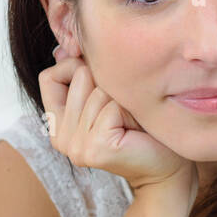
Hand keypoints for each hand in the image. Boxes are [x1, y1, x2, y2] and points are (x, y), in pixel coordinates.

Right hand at [40, 45, 198, 196]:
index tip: (102, 82)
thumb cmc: (143, 129)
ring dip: (124, 99)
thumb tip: (65, 47)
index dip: (74, 68)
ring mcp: (74, 146)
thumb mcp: (109, 96)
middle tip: (125, 112)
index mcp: (57, 125)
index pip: (49, 77)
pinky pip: (111, 107)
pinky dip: (131, 112)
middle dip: (109, 85)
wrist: (167, 169)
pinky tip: (136, 131)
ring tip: (132, 121)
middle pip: (79, 77)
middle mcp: (60, 138)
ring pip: (98, 91)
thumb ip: (84, 75)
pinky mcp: (94, 149)